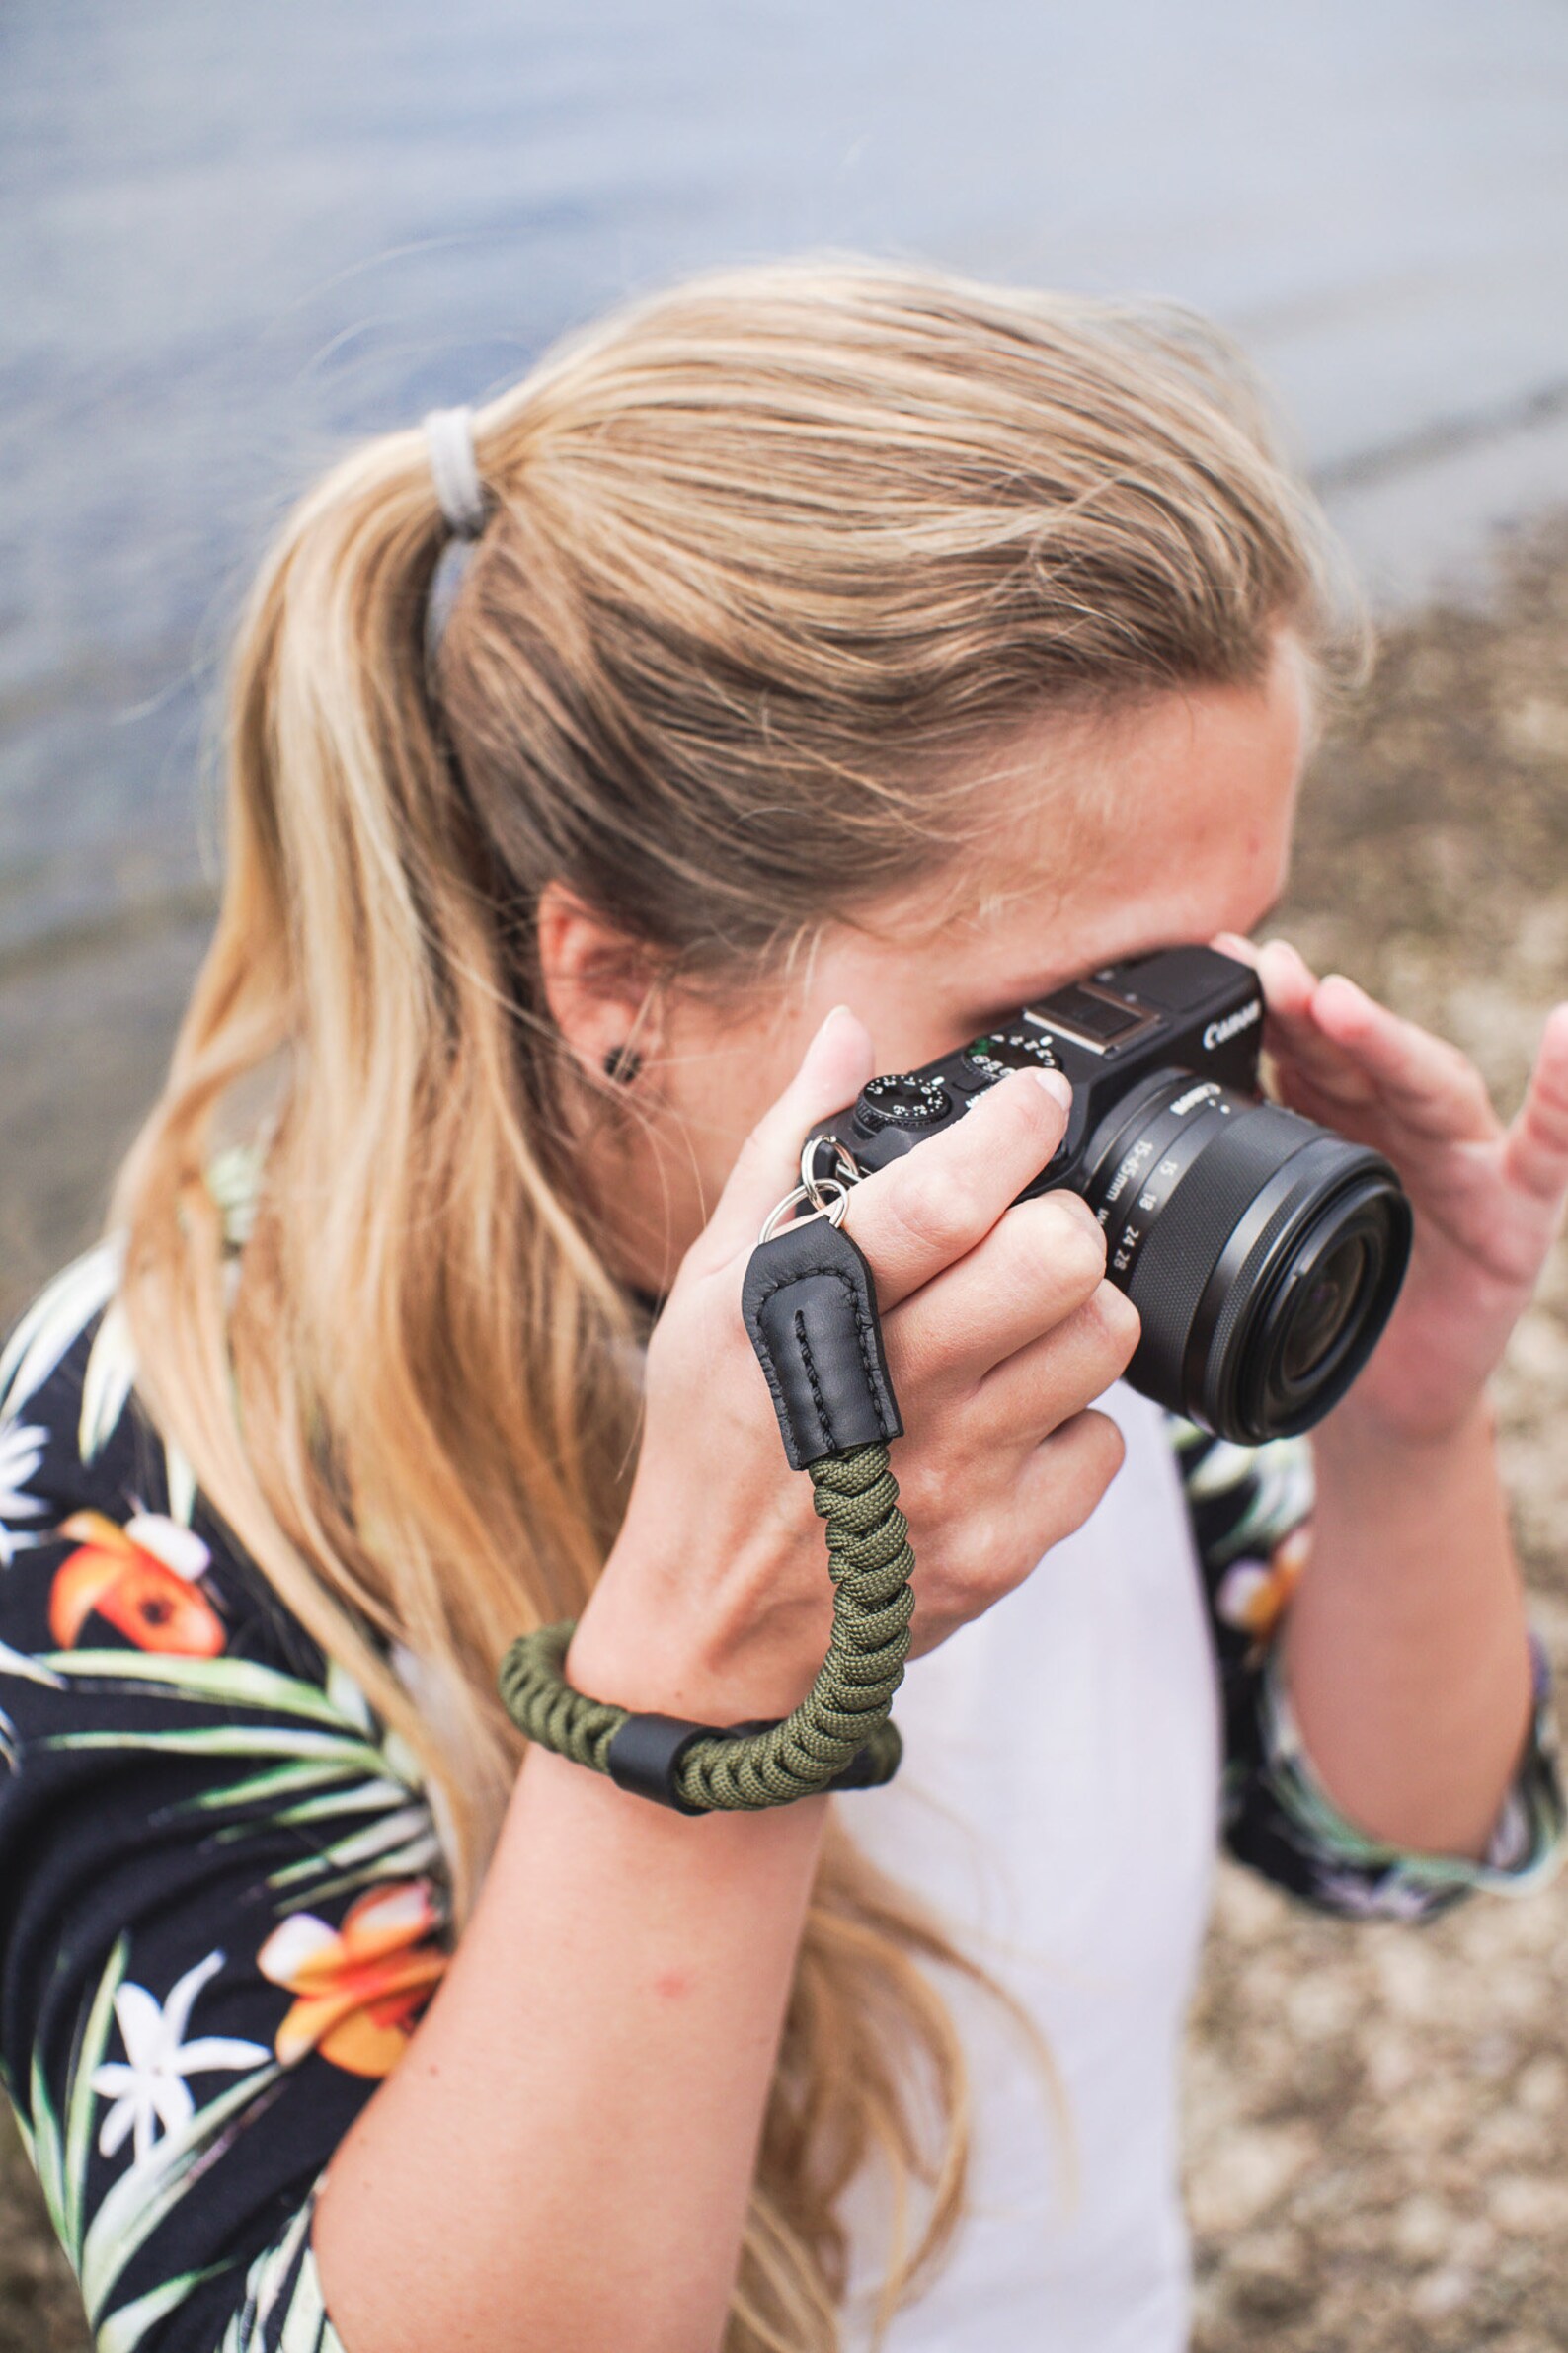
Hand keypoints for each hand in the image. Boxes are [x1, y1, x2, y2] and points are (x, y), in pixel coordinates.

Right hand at [569, 1008, 1137, 1720]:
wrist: (717, 1631)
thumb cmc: (713, 1440)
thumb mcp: (714, 1287)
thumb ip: (786, 1148)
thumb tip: (848, 1030)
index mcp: (801, 1310)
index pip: (938, 1200)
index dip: (1012, 1130)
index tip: (1036, 1101)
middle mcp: (885, 1393)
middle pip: (1056, 1260)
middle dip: (1060, 1223)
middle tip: (1027, 1232)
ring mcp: (949, 1478)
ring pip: (1099, 1341)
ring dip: (1075, 1316)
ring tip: (1019, 1327)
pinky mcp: (999, 1549)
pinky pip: (1104, 1447)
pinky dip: (1072, 1425)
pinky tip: (1012, 1424)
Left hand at [1214, 932, 1567, 1444]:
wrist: (1385, 1393)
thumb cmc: (1325, 1300)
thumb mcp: (1273, 1231)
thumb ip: (1241, 1168)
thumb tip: (1148, 1126)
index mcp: (1337, 1123)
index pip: (1304, 1053)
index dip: (1269, 1008)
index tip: (1227, 961)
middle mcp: (1402, 1126)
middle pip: (1361, 1059)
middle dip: (1317, 1014)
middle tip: (1275, 974)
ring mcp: (1463, 1162)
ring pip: (1430, 1088)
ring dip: (1389, 1043)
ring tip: (1341, 1005)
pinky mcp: (1515, 1210)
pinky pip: (1551, 1148)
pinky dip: (1566, 1093)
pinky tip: (1567, 1032)